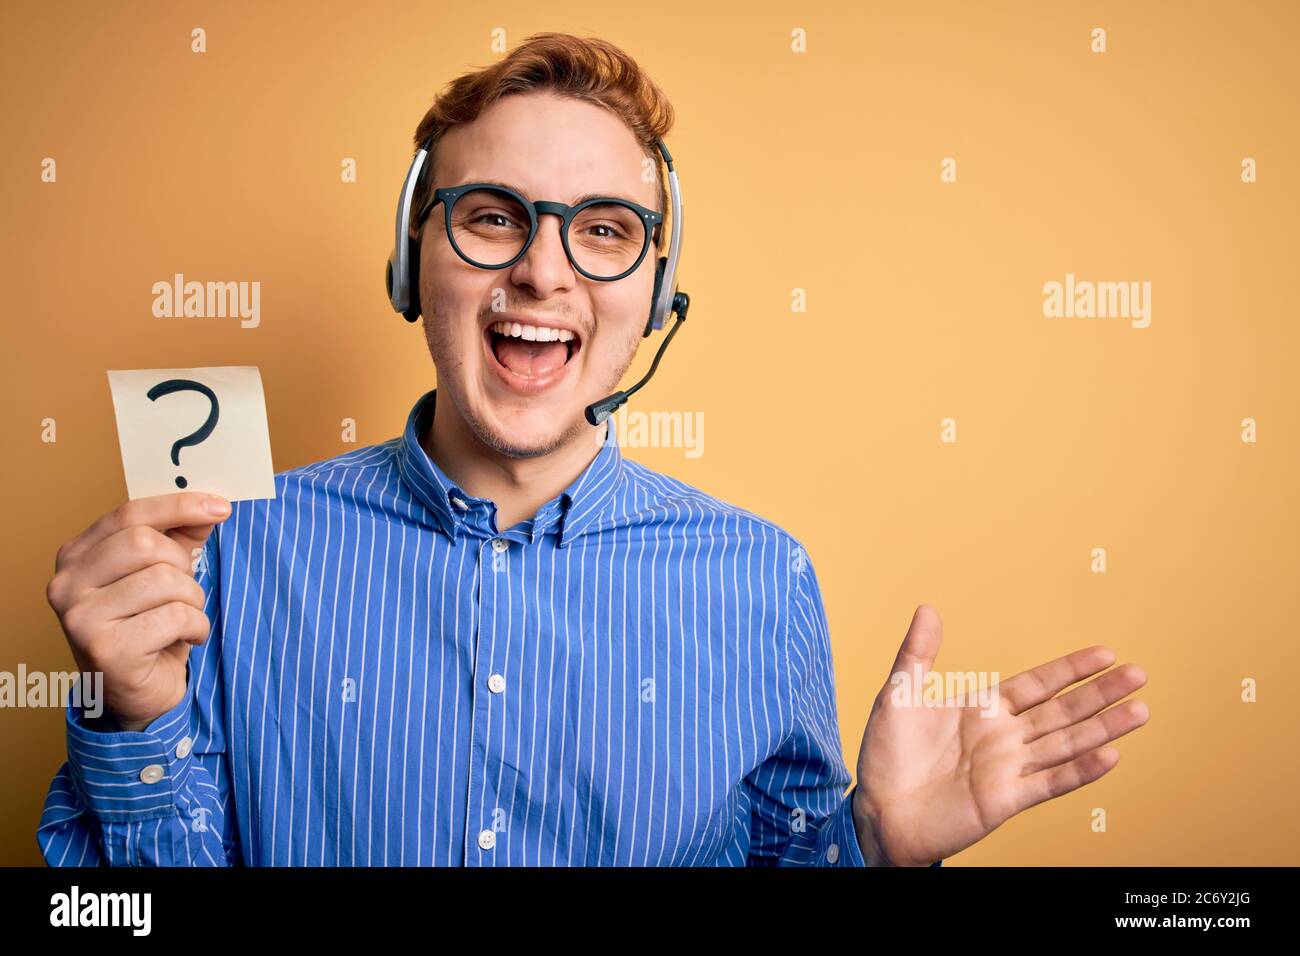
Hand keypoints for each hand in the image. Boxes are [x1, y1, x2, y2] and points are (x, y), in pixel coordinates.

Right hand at [46, 492, 230, 731]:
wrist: (137, 693)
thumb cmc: (150, 627)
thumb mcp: (164, 574)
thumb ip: (181, 537)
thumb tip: (211, 506)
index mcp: (76, 556)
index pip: (129, 514)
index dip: (179, 505)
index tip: (221, 507)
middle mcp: (66, 584)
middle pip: (146, 544)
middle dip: (183, 566)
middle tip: (186, 592)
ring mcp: (80, 618)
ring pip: (164, 580)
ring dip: (192, 600)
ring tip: (184, 620)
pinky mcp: (105, 650)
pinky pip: (175, 617)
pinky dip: (196, 627)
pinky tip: (187, 639)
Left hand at [851, 605, 1148, 865]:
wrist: (877, 812)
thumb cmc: (886, 756)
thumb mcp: (898, 695)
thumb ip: (917, 654)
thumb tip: (927, 608)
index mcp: (983, 709)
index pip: (1038, 684)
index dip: (1070, 670)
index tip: (1106, 653)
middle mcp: (1004, 737)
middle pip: (1063, 711)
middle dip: (1100, 693)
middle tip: (1139, 674)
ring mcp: (1008, 769)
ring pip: (1066, 743)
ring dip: (1104, 728)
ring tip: (1140, 710)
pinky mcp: (1005, 800)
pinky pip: (1049, 783)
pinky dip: (1080, 771)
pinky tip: (1109, 755)